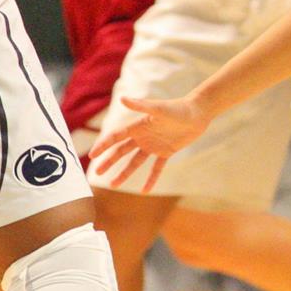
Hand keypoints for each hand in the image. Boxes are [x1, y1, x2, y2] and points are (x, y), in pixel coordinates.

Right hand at [89, 94, 211, 192]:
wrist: (198, 113)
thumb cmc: (179, 108)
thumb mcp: (159, 109)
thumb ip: (141, 106)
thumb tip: (122, 99)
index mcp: (138, 126)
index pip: (116, 137)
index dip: (103, 146)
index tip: (92, 156)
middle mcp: (143, 136)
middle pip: (121, 151)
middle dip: (109, 161)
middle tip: (97, 173)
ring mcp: (154, 145)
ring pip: (135, 162)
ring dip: (124, 173)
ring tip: (113, 185)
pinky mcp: (166, 152)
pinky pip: (156, 168)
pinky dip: (151, 179)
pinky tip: (144, 191)